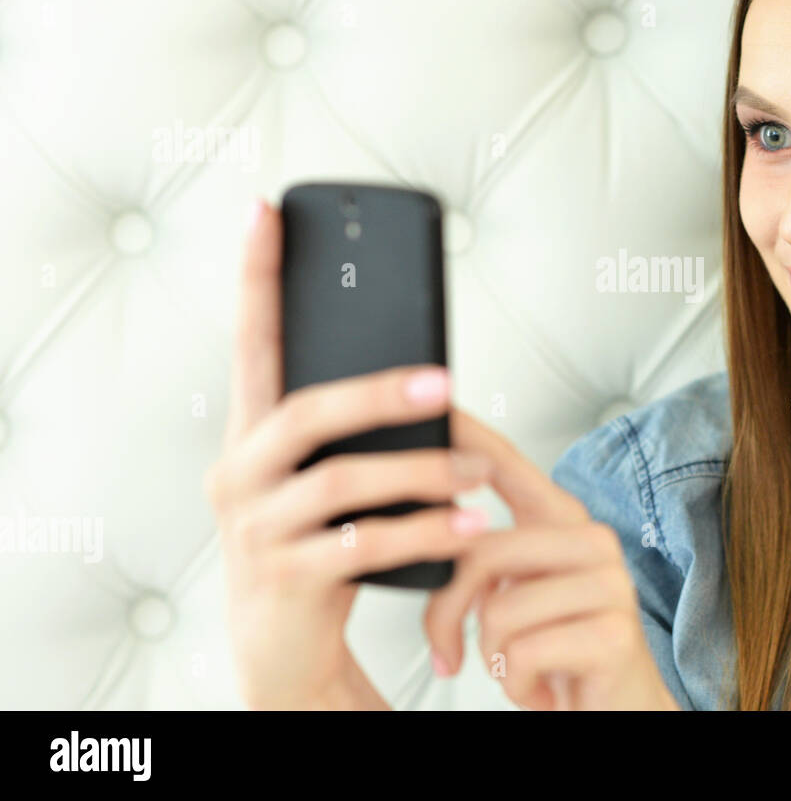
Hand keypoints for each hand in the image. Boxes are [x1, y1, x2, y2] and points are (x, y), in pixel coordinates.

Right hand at [204, 199, 489, 709]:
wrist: (286, 650)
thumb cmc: (320, 546)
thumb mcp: (329, 482)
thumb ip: (355, 431)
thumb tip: (435, 379)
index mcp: (250, 438)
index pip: (250, 344)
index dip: (257, 279)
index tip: (266, 212)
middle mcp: (239, 475)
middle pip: (306, 413)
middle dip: (379, 393)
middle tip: (445, 381)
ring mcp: (256, 530)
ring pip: (345, 481)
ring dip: (424, 473)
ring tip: (481, 470)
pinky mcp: (286, 580)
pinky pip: (368, 545)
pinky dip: (429, 532)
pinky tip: (471, 526)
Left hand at [425, 409, 680, 709]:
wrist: (620, 715)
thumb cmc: (557, 654)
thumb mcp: (517, 596)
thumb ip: (486, 557)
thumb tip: (421, 530)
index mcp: (564, 522)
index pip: (506, 466)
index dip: (464, 435)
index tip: (426, 409)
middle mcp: (593, 540)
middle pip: (481, 552)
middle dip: (446, 614)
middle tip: (447, 652)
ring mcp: (610, 584)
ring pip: (498, 610)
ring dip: (490, 657)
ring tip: (517, 669)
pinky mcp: (614, 634)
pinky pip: (522, 652)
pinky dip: (515, 684)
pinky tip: (540, 689)